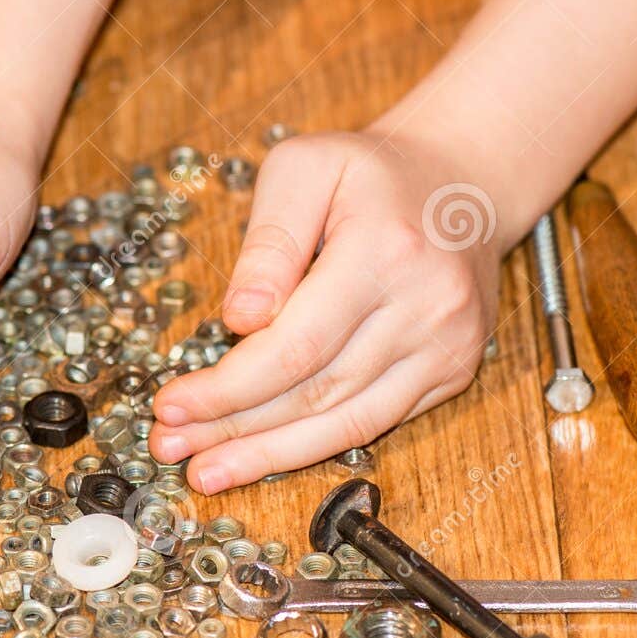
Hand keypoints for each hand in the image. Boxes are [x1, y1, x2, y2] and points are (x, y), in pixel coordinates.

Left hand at [148, 130, 502, 491]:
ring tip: (207, 469)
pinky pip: (377, 422)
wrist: (464, 186)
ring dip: (270, 454)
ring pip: (347, 423)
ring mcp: (448, 346)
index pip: (296, 345)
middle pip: (316, 391)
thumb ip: (269, 241)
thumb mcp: (306, 168)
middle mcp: (428, 307)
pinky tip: (267, 454)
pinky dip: (316, 445)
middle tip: (171, 447)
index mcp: (386, 250)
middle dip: (235, 428)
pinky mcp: (454, 371)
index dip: (229, 387)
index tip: (172, 404)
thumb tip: (239, 320)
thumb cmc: (372, 173)